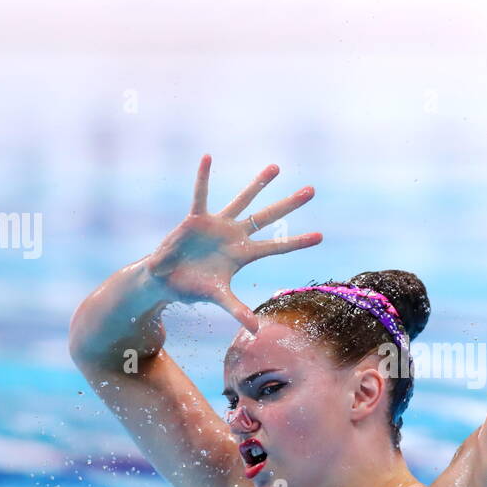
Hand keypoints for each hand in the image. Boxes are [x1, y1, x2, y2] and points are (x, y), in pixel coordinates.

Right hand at [146, 155, 322, 331]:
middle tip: (312, 190)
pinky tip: (207, 157)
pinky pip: (200, 194)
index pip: (277, 247)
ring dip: (258, 184)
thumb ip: (237, 310)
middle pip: (268, 217)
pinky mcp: (196, 218)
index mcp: (243, 254)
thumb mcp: (218, 298)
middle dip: (289, 204)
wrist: (166, 279)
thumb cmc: (193, 288)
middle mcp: (235, 235)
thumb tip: (255, 329)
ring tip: (276, 167)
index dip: (297, 242)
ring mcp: (218, 225)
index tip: (321, 236)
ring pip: (243, 200)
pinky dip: (203, 177)